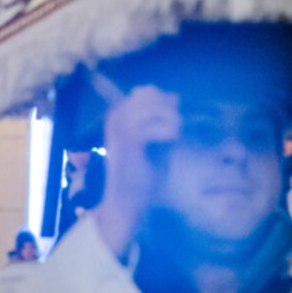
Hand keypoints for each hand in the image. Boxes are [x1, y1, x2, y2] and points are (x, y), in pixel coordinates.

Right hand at [94, 85, 179, 259]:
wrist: (128, 200)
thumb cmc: (141, 171)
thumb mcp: (153, 138)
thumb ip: (161, 117)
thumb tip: (175, 96)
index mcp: (118, 114)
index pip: (145, 92)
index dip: (165, 100)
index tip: (175, 118)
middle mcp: (114, 119)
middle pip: (147, 96)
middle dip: (169, 108)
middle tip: (177, 126)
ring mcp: (118, 131)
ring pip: (149, 108)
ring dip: (169, 118)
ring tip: (176, 133)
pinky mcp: (125, 146)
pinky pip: (149, 129)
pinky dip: (166, 132)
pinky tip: (172, 139)